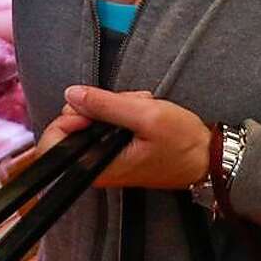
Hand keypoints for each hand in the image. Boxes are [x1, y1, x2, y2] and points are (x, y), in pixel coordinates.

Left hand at [37, 87, 212, 190]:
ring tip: (142, 106)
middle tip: (127, 103)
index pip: (53, 146)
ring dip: (115, 107)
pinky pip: (107, 126)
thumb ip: (106, 105)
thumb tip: (72, 94)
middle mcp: (97, 166)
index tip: (90, 107)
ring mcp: (107, 158)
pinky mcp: (117, 152)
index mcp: (98, 165)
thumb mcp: (146, 116)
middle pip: (73, 127)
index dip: (65, 118)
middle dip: (97, 106)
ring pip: (92, 122)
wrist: (207, 159)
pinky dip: (123, 113)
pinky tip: (143, 111)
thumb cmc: (181, 142)